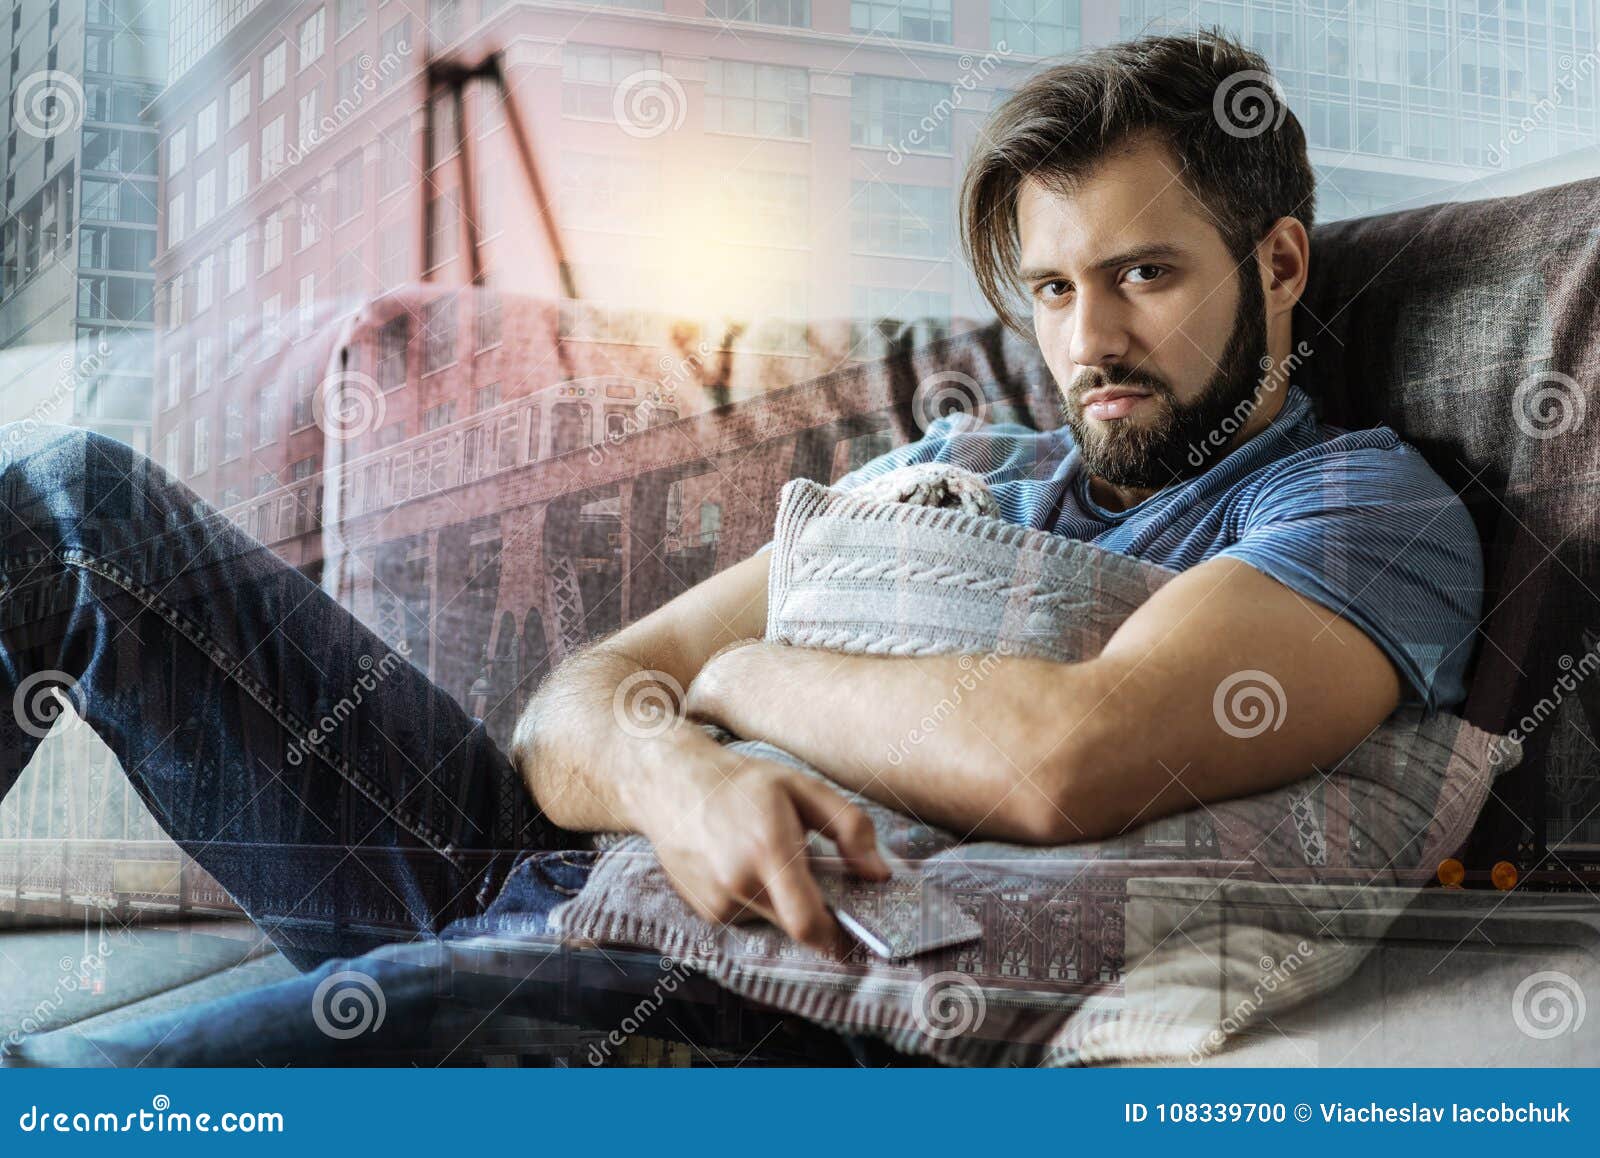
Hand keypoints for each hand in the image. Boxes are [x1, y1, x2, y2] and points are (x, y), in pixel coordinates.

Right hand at [642, 752, 889, 953]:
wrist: (671, 786)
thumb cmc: (742, 783)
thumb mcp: (803, 788)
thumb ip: (850, 828)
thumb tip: (878, 874)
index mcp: (769, 850)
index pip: (807, 922)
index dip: (836, 939)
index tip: (854, 937)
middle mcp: (739, 883)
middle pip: (795, 924)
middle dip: (813, 910)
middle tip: (811, 876)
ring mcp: (717, 902)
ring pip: (773, 920)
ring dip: (782, 901)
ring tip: (765, 859)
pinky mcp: (705, 911)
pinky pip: (749, 917)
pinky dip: (756, 900)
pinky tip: (741, 866)